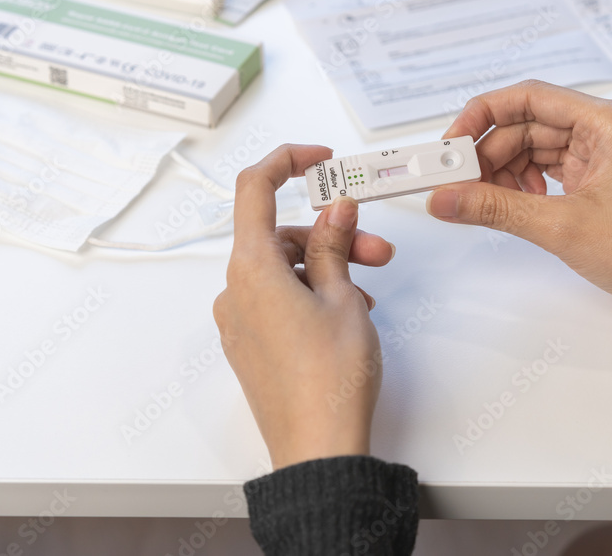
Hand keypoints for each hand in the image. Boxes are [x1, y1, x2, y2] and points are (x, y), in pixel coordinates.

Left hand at [213, 144, 394, 469]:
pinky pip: (277, 299)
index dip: (287, 162)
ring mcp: (239, 320)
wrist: (318, 451)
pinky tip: (347, 310)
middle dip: (329, 232)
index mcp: (251, 269)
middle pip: (278, 235)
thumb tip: (335, 210)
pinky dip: (310, 291)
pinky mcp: (250, 344)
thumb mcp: (343, 298)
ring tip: (369, 287)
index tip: (320, 161)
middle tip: (376, 247)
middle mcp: (235, 290)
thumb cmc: (330, 379)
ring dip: (325, 265)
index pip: (254, 189)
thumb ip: (334, 245)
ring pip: (282, 269)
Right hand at [427, 80, 611, 333]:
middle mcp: (604, 129)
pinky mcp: (595, 178)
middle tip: (455, 180)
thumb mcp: (561, 227)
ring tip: (481, 198)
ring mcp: (600, 153)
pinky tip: (511, 202)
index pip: (531, 97)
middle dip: (489, 153)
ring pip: (532, 147)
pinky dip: (521, 185)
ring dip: (502, 172)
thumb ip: (497, 208)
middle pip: (526, 124)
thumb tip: (446, 197)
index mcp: (607, 122)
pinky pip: (545, 169)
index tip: (452, 142)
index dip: (484, 115)